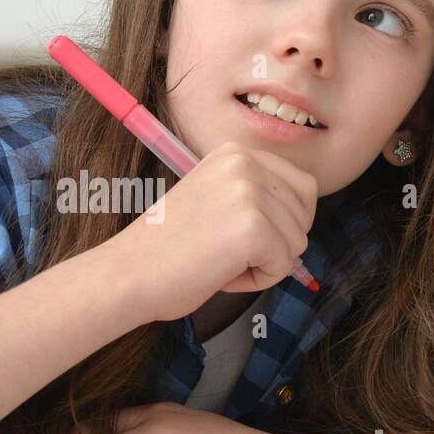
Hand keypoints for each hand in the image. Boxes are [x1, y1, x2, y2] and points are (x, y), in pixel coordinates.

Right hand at [95, 141, 318, 322]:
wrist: (128, 273)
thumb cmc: (167, 248)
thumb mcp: (215, 198)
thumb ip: (255, 195)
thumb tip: (303, 215)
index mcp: (235, 153)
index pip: (303, 187)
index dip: (284, 222)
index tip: (240, 234)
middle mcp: (245, 164)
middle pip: (305, 215)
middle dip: (276, 244)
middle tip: (226, 251)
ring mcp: (250, 194)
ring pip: (298, 243)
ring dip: (265, 264)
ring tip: (221, 261)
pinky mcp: (253, 230)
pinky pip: (284, 266)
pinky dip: (258, 280)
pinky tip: (222, 273)